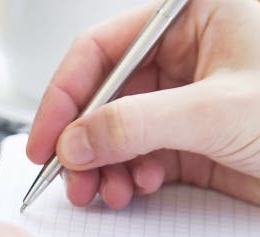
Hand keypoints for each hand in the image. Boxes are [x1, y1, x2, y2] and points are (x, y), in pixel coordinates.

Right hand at [27, 0, 259, 209]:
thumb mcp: (215, 112)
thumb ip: (135, 124)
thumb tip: (71, 142)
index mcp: (188, 20)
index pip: (100, 51)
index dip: (63, 97)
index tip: (44, 142)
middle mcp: (179, 57)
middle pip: (99, 97)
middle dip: (82, 142)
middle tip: (70, 179)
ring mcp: (177, 101)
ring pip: (111, 132)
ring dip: (101, 166)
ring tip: (105, 193)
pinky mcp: (182, 140)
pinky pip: (132, 156)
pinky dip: (125, 177)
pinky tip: (137, 189)